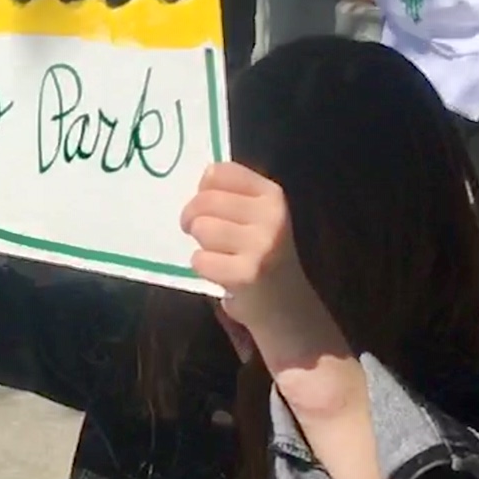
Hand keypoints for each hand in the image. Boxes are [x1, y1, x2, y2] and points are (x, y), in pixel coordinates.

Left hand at [180, 162, 319, 331]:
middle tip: (196, 230)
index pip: (219, 172)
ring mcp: (261, 245)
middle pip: (204, 200)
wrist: (287, 307)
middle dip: (192, 217)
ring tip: (216, 252)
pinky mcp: (247, 274)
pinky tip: (219, 271)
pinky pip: (200, 259)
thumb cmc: (263, 256)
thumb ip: (233, 195)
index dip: (202, 188)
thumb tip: (201, 180)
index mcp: (272, 195)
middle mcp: (271, 216)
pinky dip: (202, 266)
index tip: (207, 205)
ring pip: (202, 228)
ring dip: (200, 243)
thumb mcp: (259, 217)